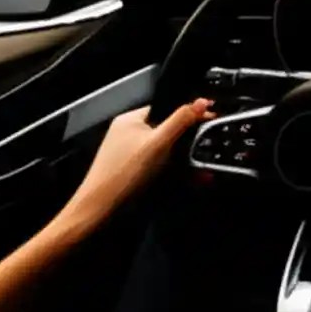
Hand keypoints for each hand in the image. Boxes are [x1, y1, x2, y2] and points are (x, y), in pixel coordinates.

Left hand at [57, 99, 214, 231]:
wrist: (100, 210)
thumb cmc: (125, 172)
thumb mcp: (158, 143)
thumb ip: (181, 120)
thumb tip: (202, 101)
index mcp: (131, 119)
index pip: (166, 108)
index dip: (189, 114)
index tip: (210, 122)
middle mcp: (129, 134)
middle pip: (167, 131)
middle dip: (189, 142)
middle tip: (208, 148)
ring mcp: (130, 154)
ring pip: (166, 151)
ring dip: (185, 159)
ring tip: (204, 171)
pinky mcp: (133, 172)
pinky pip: (160, 166)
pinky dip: (175, 171)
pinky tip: (192, 180)